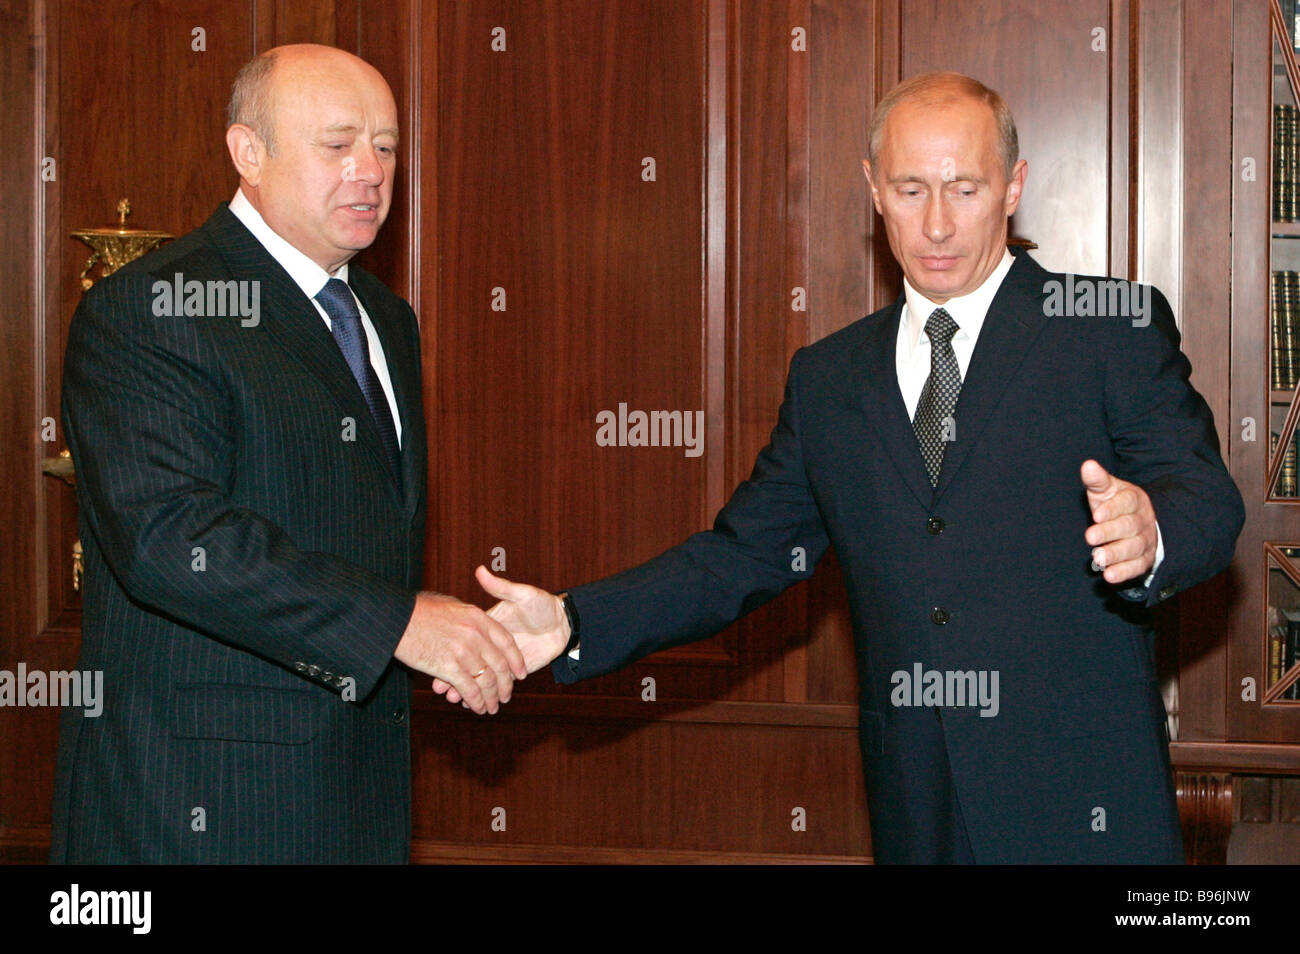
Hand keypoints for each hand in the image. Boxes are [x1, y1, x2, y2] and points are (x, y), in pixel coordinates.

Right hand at [393, 591, 526, 713]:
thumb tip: (474, 623)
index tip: (520, 673)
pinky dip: (476, 701)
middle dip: (506, 684)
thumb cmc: (418, 609)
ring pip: (487, 680)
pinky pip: (470, 689)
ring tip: (492, 707)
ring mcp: (463, 651)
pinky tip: (477, 707)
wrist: (395, 617)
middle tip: (506, 696)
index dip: (516, 660)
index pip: (506, 641)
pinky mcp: (449, 667)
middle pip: (499, 664)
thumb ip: (468, 616)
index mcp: (478, 617)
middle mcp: (475, 634)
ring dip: (491, 698)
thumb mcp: (450, 603)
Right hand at [431, 565, 569, 705]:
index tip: (438, 657)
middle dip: (453, 675)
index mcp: (488, 624)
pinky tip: (468, 702)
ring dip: (463, 688)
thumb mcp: (521, 594)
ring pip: (478, 675)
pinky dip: (480, 694)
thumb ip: (501, 587)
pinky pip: (494, 685)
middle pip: (468, 661)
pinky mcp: (512, 672)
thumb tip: (480, 570)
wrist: (562, 623)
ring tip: (451, 697)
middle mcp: (490, 643)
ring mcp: (499, 658)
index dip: (453, 650)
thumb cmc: (541, 605)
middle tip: (440, 686)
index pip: (467, 639)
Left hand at [1081, 459, 1157, 584]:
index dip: (1112, 509)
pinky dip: (1124, 572)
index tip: (1096, 515)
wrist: (1137, 523)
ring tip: (1098, 558)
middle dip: (1110, 532)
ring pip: (1134, 548)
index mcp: (1134, 500)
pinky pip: (1137, 567)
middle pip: (1129, 527)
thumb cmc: (1114, 505)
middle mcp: (1143, 521)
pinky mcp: (1144, 560)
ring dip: (1116, 554)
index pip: (1127, 503)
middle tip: (1090, 537)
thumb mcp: (1106, 491)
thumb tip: (1088, 465)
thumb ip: (1097, 480)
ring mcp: (1146, 541)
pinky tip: (1109, 576)